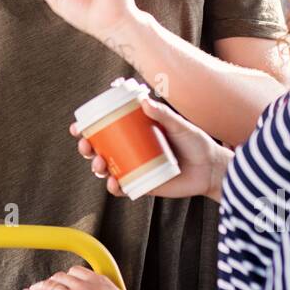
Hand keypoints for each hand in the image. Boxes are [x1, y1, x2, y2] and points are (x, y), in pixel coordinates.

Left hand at [22, 266, 146, 289]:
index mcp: (100, 281)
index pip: (77, 272)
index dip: (68, 276)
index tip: (64, 279)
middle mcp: (83, 285)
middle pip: (61, 276)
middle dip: (52, 280)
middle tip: (46, 285)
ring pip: (50, 286)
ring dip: (41, 287)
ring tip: (34, 289)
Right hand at [74, 95, 230, 200]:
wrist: (210, 169)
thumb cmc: (195, 142)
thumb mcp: (179, 125)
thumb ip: (163, 114)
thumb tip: (144, 101)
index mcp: (135, 132)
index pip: (106, 128)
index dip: (88, 128)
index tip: (79, 127)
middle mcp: (131, 150)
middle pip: (100, 149)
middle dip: (87, 149)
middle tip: (86, 147)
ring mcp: (135, 167)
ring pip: (107, 169)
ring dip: (97, 168)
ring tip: (101, 165)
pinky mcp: (142, 185)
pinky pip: (122, 188)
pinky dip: (114, 187)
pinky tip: (114, 184)